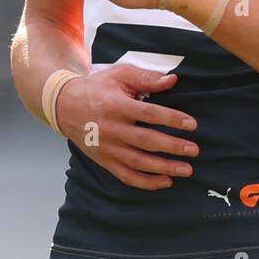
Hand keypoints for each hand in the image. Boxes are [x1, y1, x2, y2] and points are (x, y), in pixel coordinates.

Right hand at [55, 63, 198, 189]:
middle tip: (194, 150)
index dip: (172, 119)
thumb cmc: (97, 88)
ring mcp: (107, 148)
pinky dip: (146, 182)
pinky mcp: (104, 160)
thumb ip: (146, 78)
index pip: (149, 113)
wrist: (64, 106)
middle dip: (172, 147)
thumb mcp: (120, 75)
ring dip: (164, 168)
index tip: (192, 124)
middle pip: (146, 141)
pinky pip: (126, 176)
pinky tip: (165, 182)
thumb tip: (172, 80)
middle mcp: (112, 129)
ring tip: (186, 170)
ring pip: (138, 162)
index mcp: (117, 106)